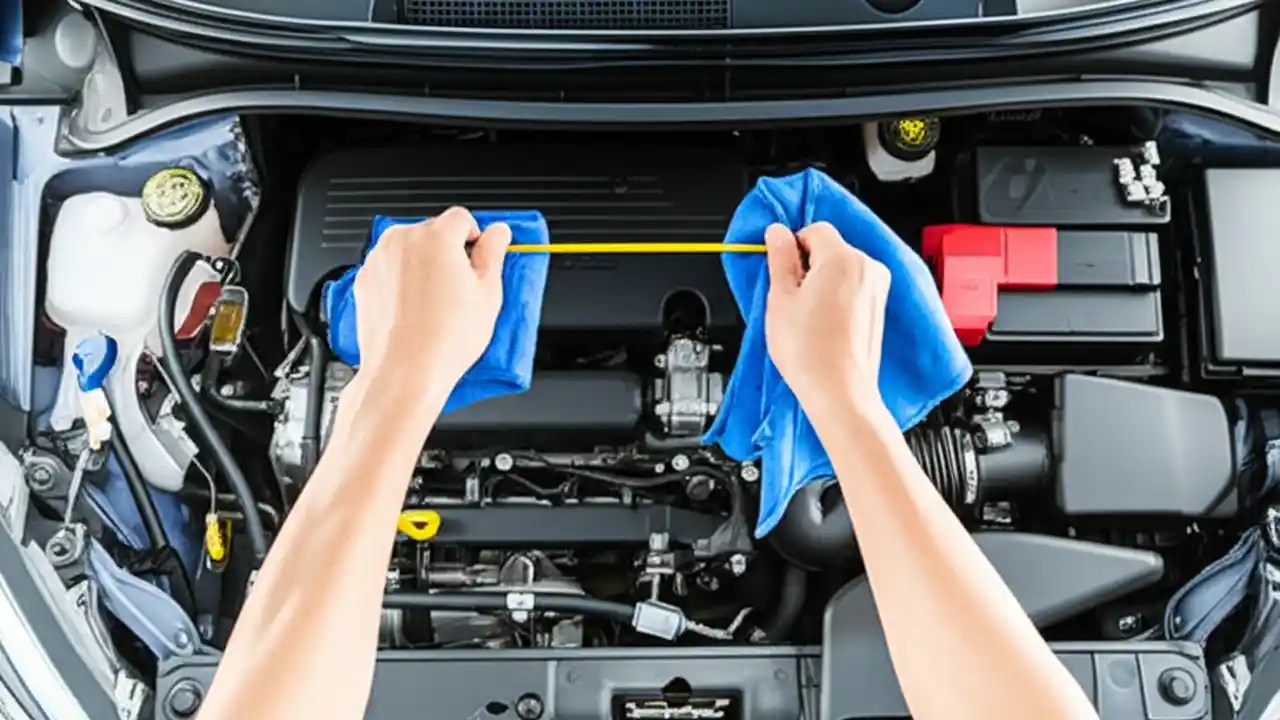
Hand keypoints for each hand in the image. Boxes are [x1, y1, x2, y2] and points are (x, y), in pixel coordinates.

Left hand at [353, 206, 510, 386]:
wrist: (405, 370)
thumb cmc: (446, 338)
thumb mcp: (488, 293)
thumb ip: (494, 253)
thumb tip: (499, 233)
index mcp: (436, 237)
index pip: (462, 218)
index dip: (475, 237)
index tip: (479, 257)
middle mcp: (402, 240)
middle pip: (433, 232)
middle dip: (448, 253)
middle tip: (461, 288)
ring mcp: (379, 259)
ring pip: (409, 250)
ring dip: (423, 265)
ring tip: (436, 303)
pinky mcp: (364, 279)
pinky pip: (390, 269)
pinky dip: (402, 281)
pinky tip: (415, 309)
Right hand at [764, 222, 889, 409]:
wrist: (839, 391)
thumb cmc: (809, 351)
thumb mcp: (780, 298)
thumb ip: (780, 258)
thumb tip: (777, 233)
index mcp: (843, 259)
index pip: (814, 229)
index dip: (792, 246)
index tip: (781, 269)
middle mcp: (867, 267)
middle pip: (830, 248)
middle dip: (808, 265)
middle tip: (790, 297)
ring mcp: (878, 288)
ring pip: (842, 268)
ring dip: (822, 282)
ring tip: (807, 316)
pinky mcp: (879, 307)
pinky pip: (853, 287)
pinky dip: (837, 297)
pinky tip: (823, 323)